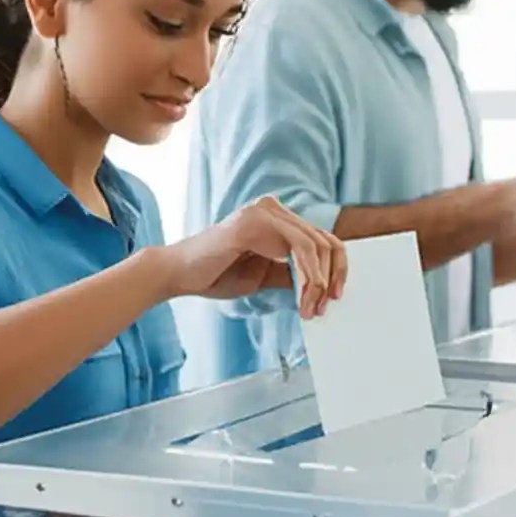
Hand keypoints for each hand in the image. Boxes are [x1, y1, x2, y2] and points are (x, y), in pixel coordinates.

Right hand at [166, 197, 346, 318]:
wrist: (179, 275)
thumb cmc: (217, 274)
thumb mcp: (266, 275)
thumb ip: (293, 273)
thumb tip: (325, 286)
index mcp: (277, 217)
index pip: (322, 238)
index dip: (336, 269)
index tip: (334, 297)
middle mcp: (274, 208)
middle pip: (326, 240)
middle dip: (330, 279)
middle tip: (323, 307)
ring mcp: (265, 211)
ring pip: (316, 246)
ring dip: (318, 283)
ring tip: (311, 308)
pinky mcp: (256, 222)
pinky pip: (299, 248)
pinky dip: (308, 276)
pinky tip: (304, 296)